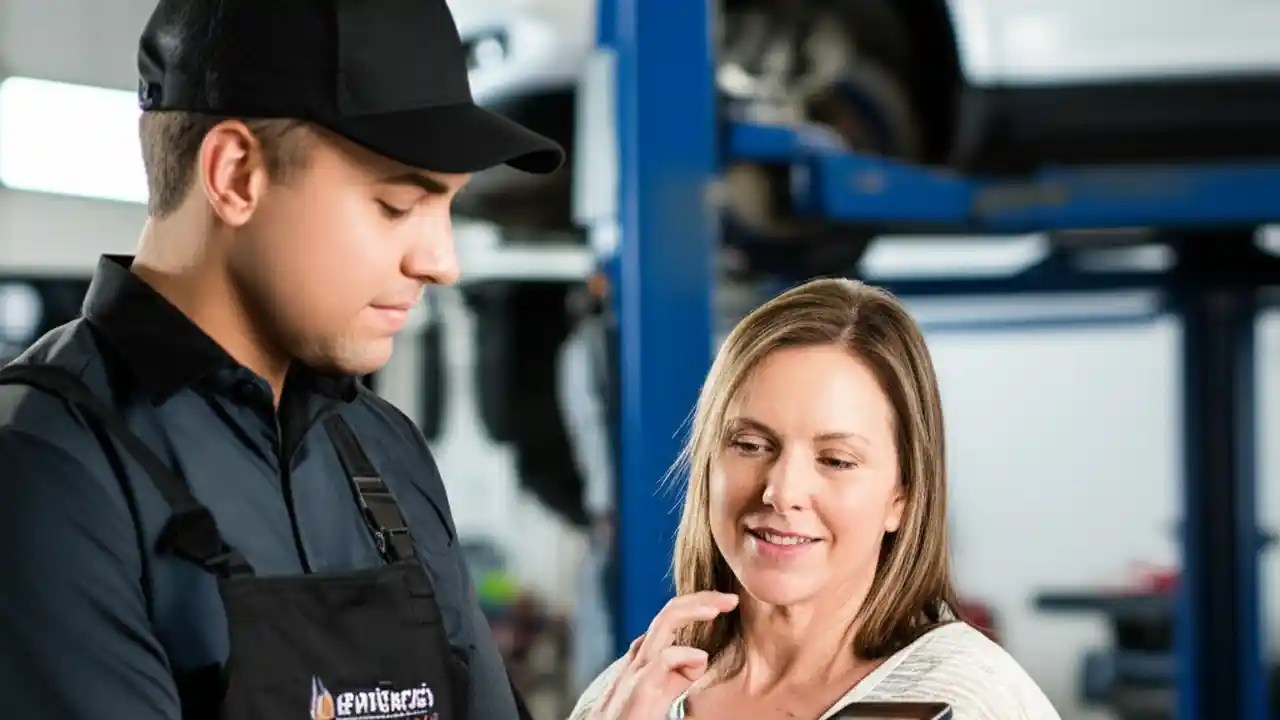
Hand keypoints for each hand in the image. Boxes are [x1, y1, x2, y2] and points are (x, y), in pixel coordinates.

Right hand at [590, 591, 738, 719]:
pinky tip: (702, 657)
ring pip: (662, 625)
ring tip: (717, 609)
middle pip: (669, 612)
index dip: (698, 604)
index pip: (671, 617)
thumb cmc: (633, 716)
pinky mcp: (640, 690)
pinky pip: (661, 661)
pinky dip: (683, 654)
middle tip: (731, 599)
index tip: (726, 603)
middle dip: (701, 598)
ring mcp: (637, 670)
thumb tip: (700, 655)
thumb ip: (679, 672)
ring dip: (693, 610)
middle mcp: (641, 657)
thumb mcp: (662, 690)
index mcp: (647, 656)